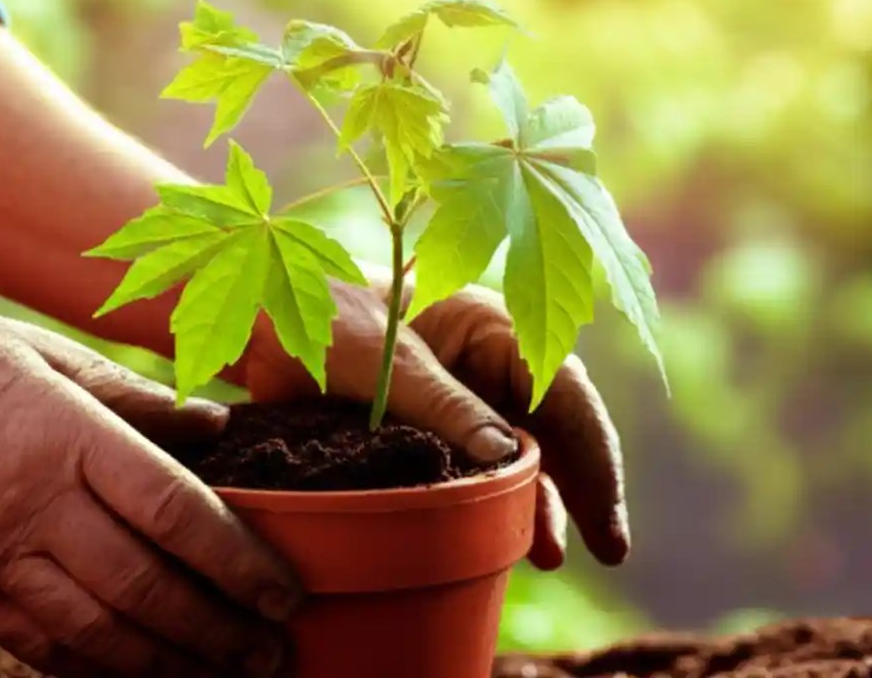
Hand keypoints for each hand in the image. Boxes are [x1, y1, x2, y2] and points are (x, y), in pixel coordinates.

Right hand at [0, 306, 296, 677]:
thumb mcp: (44, 352)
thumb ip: (134, 396)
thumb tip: (215, 423)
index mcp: (67, 438)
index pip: (175, 510)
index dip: (238, 559)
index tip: (283, 591)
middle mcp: (34, 506)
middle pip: (145, 585)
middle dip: (218, 626)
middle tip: (273, 649)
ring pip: (96, 631)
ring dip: (169, 661)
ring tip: (225, 672)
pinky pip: (39, 645)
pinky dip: (98, 669)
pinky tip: (144, 676)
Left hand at [241, 271, 627, 569]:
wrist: (262, 327)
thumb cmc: (322, 318)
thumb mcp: (387, 361)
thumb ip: (445, 406)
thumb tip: (507, 459)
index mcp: (494, 327)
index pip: (567, 391)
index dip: (595, 455)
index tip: (605, 518)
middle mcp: (492, 366)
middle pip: (557, 429)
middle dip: (582, 487)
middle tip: (608, 548)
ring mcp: (467, 401)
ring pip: (524, 458)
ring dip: (539, 503)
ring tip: (550, 552)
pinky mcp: (437, 433)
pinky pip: (480, 474)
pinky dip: (497, 506)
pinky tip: (509, 539)